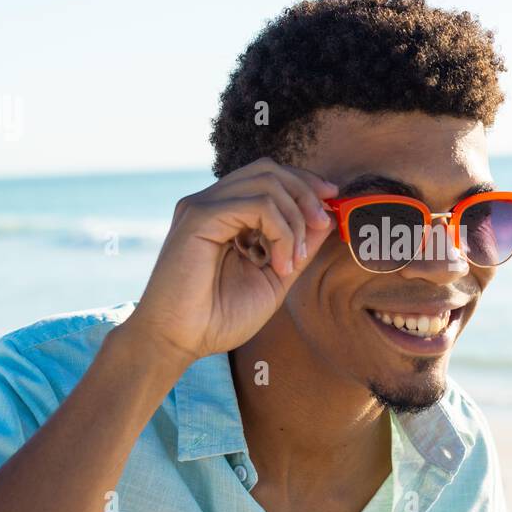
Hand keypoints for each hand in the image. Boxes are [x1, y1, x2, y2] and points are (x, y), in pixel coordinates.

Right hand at [122, 157, 337, 365]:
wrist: (180, 342)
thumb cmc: (219, 317)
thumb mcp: (274, 278)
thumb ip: (298, 247)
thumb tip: (327, 218)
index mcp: (225, 214)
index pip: (269, 176)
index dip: (304, 183)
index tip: (331, 200)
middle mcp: (212, 203)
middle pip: (269, 170)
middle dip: (305, 193)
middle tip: (322, 223)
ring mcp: (202, 206)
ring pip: (266, 182)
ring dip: (295, 217)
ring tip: (296, 257)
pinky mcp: (198, 217)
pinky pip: (256, 205)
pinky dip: (281, 232)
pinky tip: (279, 264)